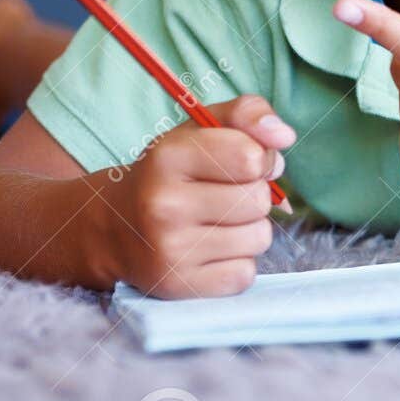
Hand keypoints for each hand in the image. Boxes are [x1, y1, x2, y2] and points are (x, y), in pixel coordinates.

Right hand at [98, 95, 295, 297]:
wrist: (114, 227)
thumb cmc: (171, 173)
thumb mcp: (199, 129)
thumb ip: (247, 114)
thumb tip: (285, 136)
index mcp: (167, 156)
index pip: (251, 157)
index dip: (259, 158)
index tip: (242, 162)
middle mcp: (164, 204)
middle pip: (258, 199)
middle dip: (253, 194)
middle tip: (224, 194)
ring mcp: (170, 250)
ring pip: (259, 238)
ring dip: (249, 230)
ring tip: (216, 222)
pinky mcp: (180, 286)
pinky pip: (245, 273)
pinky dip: (237, 263)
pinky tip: (209, 251)